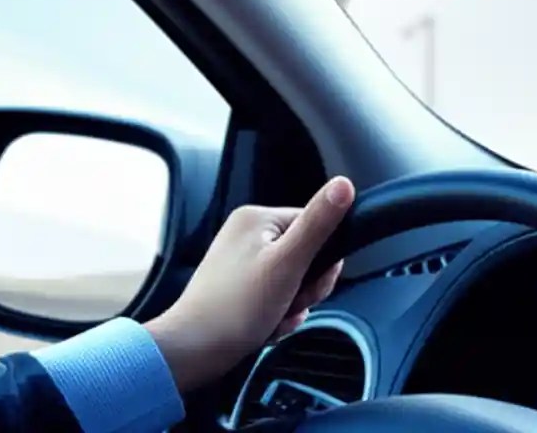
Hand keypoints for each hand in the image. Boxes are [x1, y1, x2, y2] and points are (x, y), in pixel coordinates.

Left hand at [145, 177, 355, 392]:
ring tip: (275, 318)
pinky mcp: (240, 287)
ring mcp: (242, 262)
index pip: (315, 225)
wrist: (192, 352)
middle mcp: (248, 234)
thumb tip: (344, 184)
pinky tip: (266, 326)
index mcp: (257, 218)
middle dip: (306, 288)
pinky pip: (277, 296)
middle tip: (290, 303)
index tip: (311, 283)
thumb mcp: (287, 263)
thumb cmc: (236, 308)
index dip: (324, 259)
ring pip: (294, 280)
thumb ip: (318, 224)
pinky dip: (278, 314)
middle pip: (307, 255)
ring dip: (293, 305)